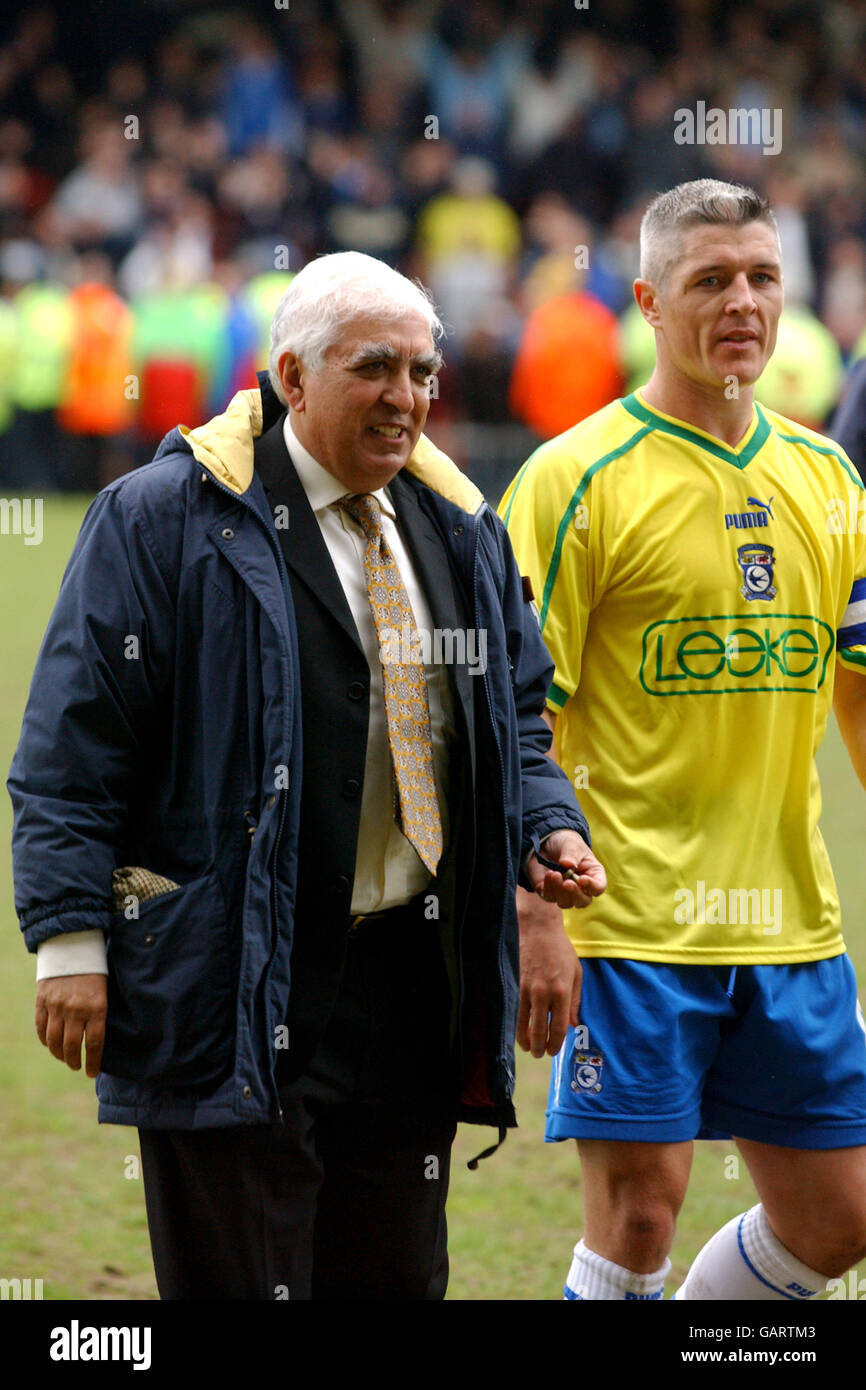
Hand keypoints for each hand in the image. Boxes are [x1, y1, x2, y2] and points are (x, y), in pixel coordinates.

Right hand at [35, 974, 106, 1077]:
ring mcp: (57, 1006)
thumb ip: (99, 1015)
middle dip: (74, 1061)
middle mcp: (76, 1009)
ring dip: (59, 1055)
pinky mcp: (42, 1001)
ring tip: (65, 1059)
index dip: (92, 1062)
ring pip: (54, 1041)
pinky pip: (41, 1028)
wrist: (72, 947)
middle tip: (77, 1066)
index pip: (94, 1043)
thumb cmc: (94, 971)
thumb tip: (96, 1042)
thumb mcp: (104, 991)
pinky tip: (51, 1045)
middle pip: (72, 1046)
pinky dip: (45, 1040)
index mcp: (96, 1007)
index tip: (91, 1073)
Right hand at [516, 885, 581, 1056]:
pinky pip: (514, 1011)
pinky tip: (517, 1031)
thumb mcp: (575, 973)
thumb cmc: (560, 950)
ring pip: (522, 1023)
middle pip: (539, 1030)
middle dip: (539, 1047)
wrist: (537, 928)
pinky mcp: (514, 984)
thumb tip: (574, 1024)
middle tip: (539, 1054)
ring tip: (527, 1047)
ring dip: (524, 1040)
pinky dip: (515, 1024)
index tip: (553, 1051)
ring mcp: (526, 989)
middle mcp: (544, 993)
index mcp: (562, 991)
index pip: (559, 1027)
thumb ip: (575, 1000)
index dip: (556, 1043)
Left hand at [525, 829, 606, 908]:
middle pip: (583, 901)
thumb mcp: (571, 844)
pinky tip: (548, 874)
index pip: (598, 888)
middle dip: (575, 894)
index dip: (592, 887)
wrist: (546, 843)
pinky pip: (550, 897)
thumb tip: (567, 865)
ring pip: (566, 903)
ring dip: (559, 891)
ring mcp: (565, 892)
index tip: (582, 879)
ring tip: (554, 873)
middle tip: (567, 883)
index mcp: (593, 875)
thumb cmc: (566, 843)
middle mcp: (581, 888)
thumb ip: (571, 854)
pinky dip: (548, 888)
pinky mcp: (550, 893)